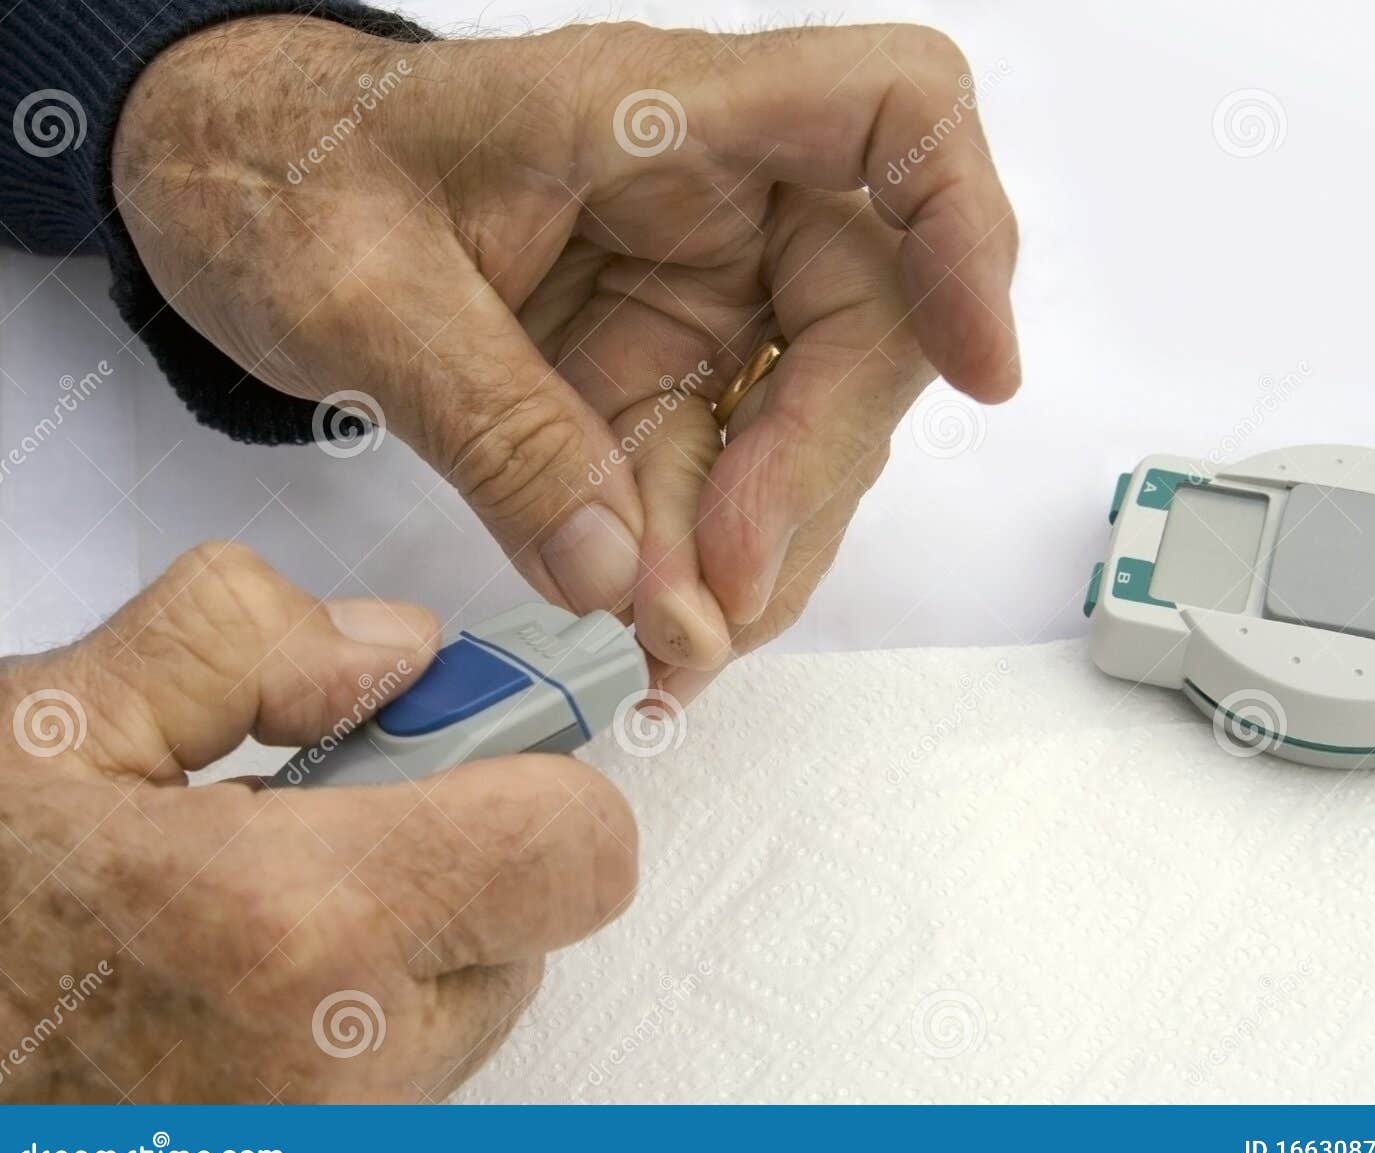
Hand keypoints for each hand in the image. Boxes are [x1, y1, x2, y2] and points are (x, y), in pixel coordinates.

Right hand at [0, 543, 634, 1102]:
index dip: (541, 769)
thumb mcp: (54, 729)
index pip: (576, 849)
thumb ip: (241, 643)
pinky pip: (410, 1057)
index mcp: (296, 929)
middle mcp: (344, 1063)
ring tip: (259, 902)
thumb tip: (395, 649)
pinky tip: (247, 972)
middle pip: (536, 920)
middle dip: (461, 843)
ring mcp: (335, 1140)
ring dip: (404, 927)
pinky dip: (360, 1000)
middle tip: (334, 809)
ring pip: (474, 992)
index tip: (481, 729)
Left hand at [112, 18, 1019, 701]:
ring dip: (750, 550)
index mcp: (662, 113)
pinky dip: (692, 560)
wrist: (227, 184)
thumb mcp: (360, 297)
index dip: (964, 228)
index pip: (892, 112)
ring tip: (668, 646)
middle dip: (808, 476)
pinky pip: (717, 474)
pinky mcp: (659, 367)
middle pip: (868, 321)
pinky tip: (648, 624)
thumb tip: (623, 573)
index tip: (976, 368)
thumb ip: (499, 428)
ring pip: (799, 426)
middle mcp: (713, 195)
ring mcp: (695, 290)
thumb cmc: (284, 176)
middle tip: (715, 600)